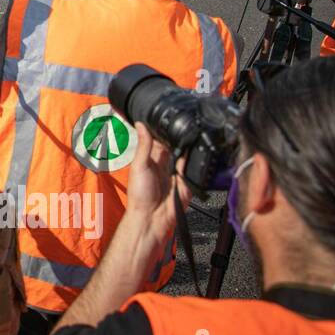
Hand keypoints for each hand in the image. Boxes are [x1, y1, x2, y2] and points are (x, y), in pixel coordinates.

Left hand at [125, 121, 188, 243]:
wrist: (152, 217)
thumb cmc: (139, 194)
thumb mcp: (139, 165)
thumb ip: (144, 145)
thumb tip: (140, 124)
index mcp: (152, 159)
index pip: (160, 140)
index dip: (163, 129)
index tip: (167, 116)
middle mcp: (166, 164)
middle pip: (175, 145)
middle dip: (178, 137)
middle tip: (181, 124)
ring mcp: (178, 173)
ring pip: (186, 155)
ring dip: (188, 147)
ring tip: (189, 136)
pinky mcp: (188, 182)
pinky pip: (194, 168)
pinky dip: (194, 160)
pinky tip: (194, 151)